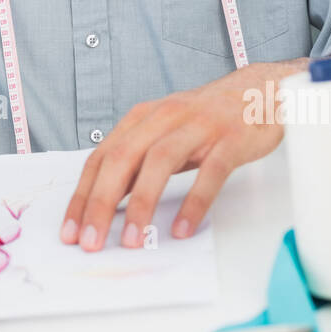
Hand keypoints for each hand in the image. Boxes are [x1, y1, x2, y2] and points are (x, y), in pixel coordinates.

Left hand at [59, 62, 292, 250]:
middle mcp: (165, 117)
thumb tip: (104, 202)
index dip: (82, 195)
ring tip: (131, 240)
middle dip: (100, 203)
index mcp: (142, 118)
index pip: (101, 158)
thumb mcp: (164, 133)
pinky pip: (209, 173)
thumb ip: (137, 161)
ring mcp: (198, 127)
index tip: (69, 230)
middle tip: (90, 241)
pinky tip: (182, 229)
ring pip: (160, 163)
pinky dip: (194, 202)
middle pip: (122, 159)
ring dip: (141, 204)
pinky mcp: (230, 140)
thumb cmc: (207, 119)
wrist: (260, 91)